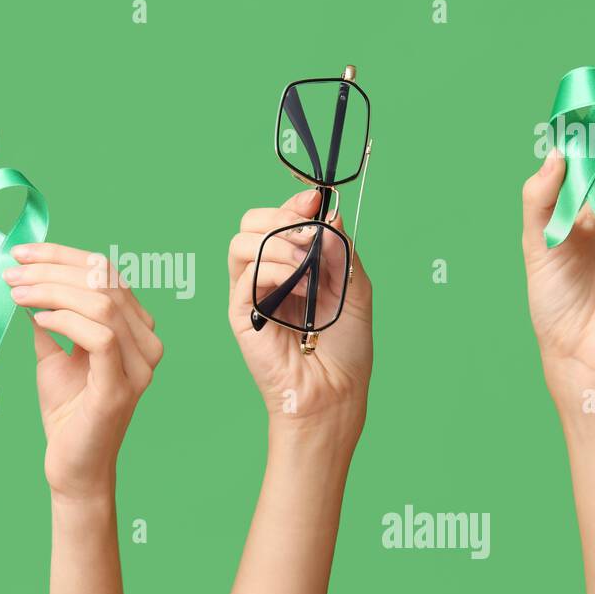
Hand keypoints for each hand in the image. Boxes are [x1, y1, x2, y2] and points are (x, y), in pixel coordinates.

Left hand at [4, 243, 162, 501]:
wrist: (72, 466)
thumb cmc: (68, 411)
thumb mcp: (54, 354)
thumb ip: (49, 317)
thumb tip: (26, 278)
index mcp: (137, 329)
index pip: (106, 272)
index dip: (62, 255)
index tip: (21, 254)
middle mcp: (147, 344)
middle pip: (104, 280)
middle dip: (52, 268)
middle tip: (12, 272)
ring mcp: (139, 367)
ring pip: (102, 303)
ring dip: (52, 290)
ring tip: (16, 293)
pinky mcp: (120, 388)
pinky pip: (100, 336)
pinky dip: (65, 319)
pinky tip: (38, 319)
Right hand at [228, 189, 372, 436]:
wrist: (335, 392)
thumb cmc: (346, 348)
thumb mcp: (354, 287)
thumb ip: (340, 249)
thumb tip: (328, 213)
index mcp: (292, 265)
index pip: (277, 220)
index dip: (293, 204)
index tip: (314, 201)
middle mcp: (268, 276)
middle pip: (250, 223)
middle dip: (279, 216)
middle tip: (306, 231)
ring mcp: (251, 295)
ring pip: (241, 243)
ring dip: (277, 242)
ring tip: (304, 264)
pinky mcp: (241, 315)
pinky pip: (245, 275)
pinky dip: (275, 270)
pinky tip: (300, 286)